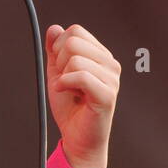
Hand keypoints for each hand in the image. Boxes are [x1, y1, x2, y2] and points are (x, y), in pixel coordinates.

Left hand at [46, 23, 119, 167]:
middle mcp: (110, 64)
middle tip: (65, 82)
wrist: (77, 139)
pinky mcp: (108, 94)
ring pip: (75, 58)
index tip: (60, 69)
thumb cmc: (70, 109)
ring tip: (70, 92)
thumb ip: (55, 52)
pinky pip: (80, 75)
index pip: (75, 31)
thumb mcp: (57, 74)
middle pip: (73, 41)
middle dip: (59, 62)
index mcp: (101, 56)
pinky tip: (67, 94)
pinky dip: (64, 84)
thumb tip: (54, 28)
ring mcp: (112, 78)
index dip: (58, 47)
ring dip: (62, 76)